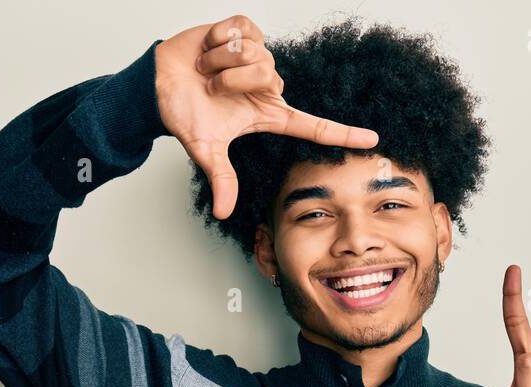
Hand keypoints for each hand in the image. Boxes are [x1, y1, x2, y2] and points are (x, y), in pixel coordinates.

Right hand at [155, 14, 378, 218]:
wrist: (158, 83)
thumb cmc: (184, 114)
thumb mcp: (205, 148)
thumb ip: (221, 177)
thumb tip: (223, 211)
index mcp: (268, 115)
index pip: (313, 126)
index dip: (342, 133)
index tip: (372, 139)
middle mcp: (268, 88)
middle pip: (271, 76)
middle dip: (233, 80)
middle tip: (210, 88)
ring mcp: (258, 57)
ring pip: (255, 53)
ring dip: (221, 62)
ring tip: (206, 71)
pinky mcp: (244, 31)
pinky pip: (242, 30)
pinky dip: (217, 39)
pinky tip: (207, 48)